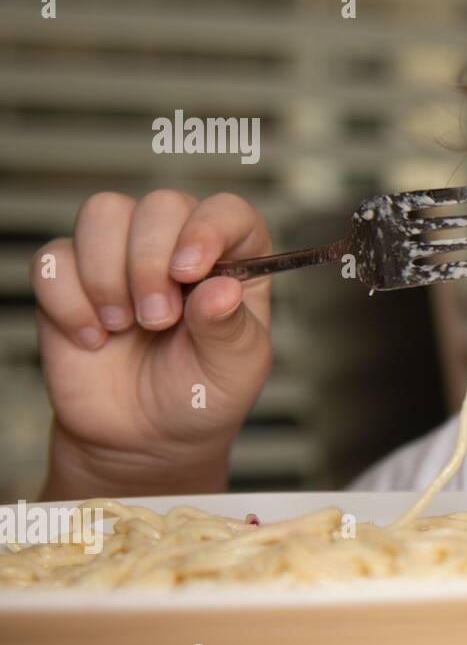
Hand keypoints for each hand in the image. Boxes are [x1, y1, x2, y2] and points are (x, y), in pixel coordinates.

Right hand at [31, 190, 273, 496]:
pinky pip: (53, 259)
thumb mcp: (234, 370)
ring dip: (108, 273)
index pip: (227, 211)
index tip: (189, 271)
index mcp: (233, 259)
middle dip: (151, 263)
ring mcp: (121, 257)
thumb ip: (231, 328)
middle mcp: (177, 246)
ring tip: (124, 326)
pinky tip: (93, 338)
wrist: (144, 438)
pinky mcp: (71, 279)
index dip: (208, 228)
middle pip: (159, 206)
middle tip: (158, 321)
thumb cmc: (201, 395)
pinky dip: (69, 301)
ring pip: (102, 214)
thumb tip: (222, 289)